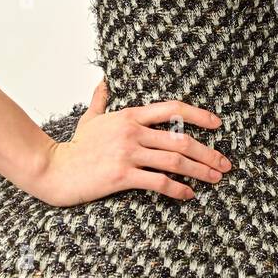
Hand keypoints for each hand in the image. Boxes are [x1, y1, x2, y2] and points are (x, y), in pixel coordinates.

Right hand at [34, 79, 230, 206]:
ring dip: (200, 171)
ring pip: (174, 161)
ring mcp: (128, 154)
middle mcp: (132, 132)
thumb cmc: (75, 147)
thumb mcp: (89, 119)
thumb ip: (101, 100)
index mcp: (130, 116)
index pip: (172, 109)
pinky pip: (158, 183)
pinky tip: (189, 195)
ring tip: (215, 179)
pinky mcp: (122, 176)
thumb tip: (103, 82)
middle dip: (208, 153)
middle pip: (181, 140)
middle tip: (224, 163)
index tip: (217, 124)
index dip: (198, 115)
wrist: (53, 169)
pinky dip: (178, 190)